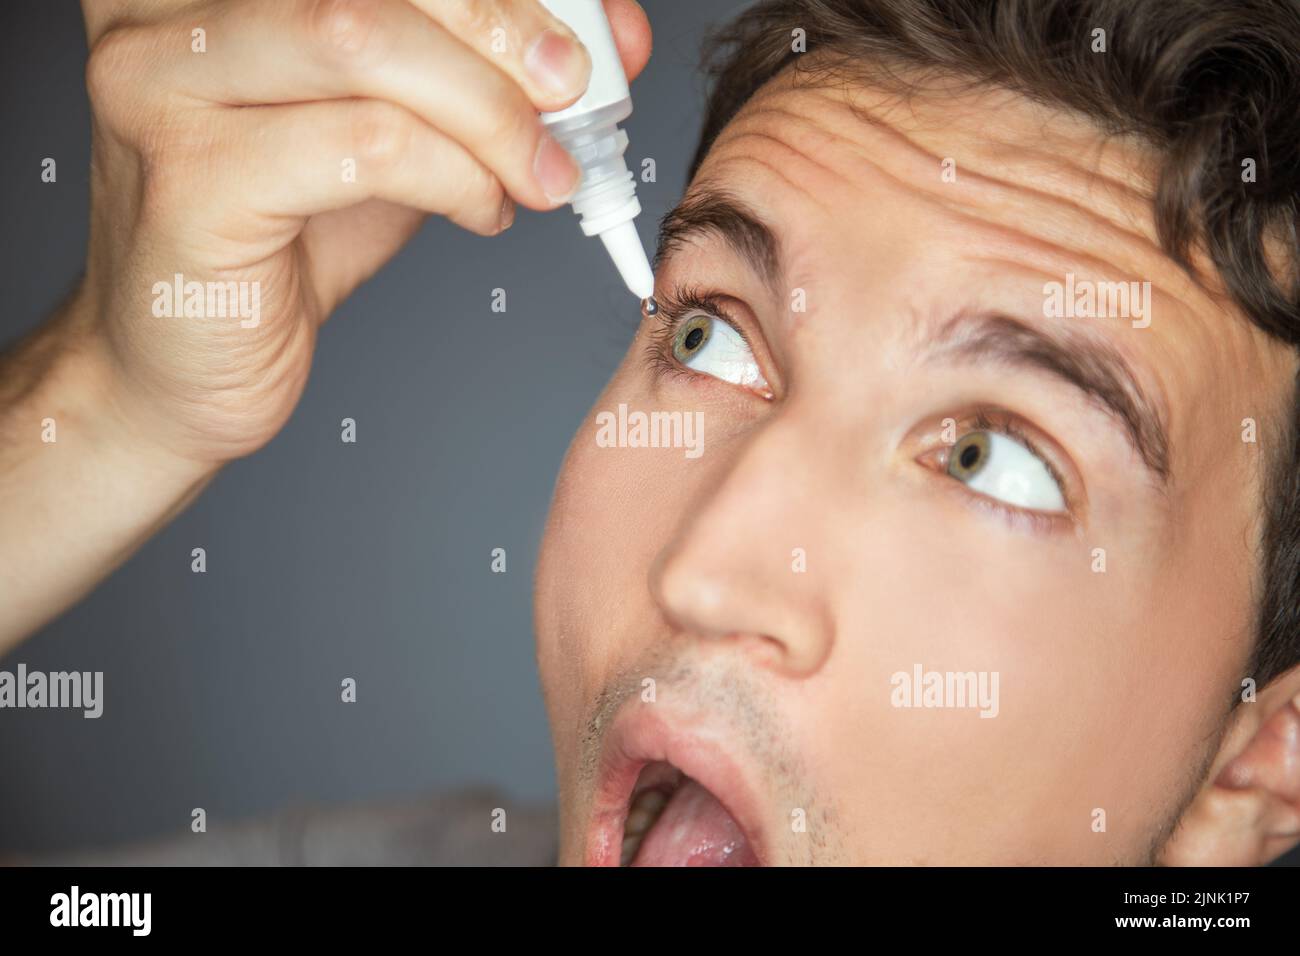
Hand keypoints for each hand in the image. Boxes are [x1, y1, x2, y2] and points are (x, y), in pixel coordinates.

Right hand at [75, 0, 651, 464]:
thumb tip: (606, 39)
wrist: (182, 364)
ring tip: (540, 173)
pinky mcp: (191, 181)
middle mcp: (165, 7)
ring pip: (368, 43)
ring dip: (490, 114)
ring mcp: (162, 85)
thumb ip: (470, 75)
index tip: (595, 29)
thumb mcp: (389, 126)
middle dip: (509, 32)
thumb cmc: (279, 239)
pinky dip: (456, 178)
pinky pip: (368, 147)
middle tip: (576, 93)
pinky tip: (483, 211)